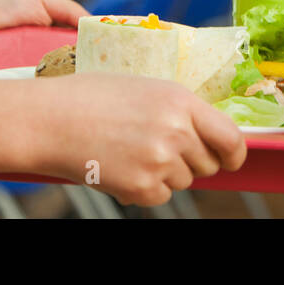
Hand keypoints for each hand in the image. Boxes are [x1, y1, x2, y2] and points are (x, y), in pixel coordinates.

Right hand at [34, 74, 246, 206]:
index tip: (229, 158)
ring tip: (129, 149)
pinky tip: (120, 165)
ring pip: (183, 181)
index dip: (234, 153)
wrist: (49, 120)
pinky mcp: (141, 188)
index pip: (231, 137)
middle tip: (157, 146)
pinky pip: (160, 197)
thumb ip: (181, 110)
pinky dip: (144, 188)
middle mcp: (176, 132)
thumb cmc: (93, 97)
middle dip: (191, 160)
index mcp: (181, 101)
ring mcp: (159, 162)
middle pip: (207, 164)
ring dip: (165, 173)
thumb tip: (209, 135)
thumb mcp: (146, 88)